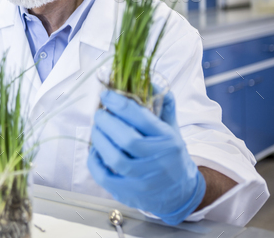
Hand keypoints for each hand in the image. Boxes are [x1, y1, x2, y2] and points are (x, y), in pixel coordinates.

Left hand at [88, 90, 205, 224]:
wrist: (180, 193)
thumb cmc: (170, 155)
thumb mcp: (171, 128)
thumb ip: (161, 104)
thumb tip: (148, 80)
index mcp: (168, 140)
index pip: (141, 118)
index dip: (119, 103)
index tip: (106, 95)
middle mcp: (158, 161)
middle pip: (126, 139)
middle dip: (106, 121)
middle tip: (99, 113)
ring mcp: (144, 180)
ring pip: (115, 158)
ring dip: (98, 139)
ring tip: (96, 129)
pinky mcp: (130, 194)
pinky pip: (104, 177)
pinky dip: (94, 161)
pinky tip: (95, 150)